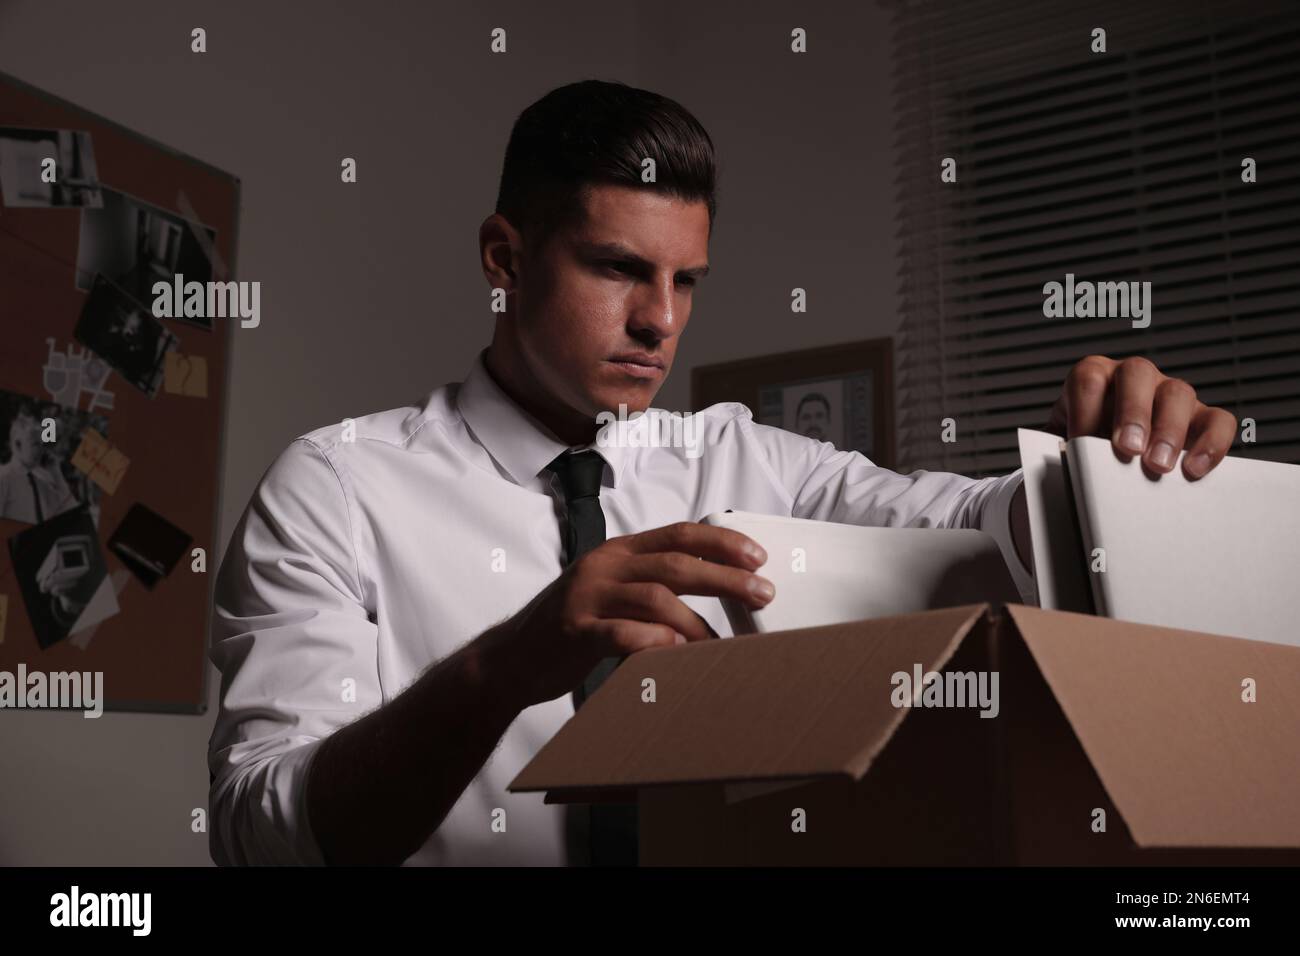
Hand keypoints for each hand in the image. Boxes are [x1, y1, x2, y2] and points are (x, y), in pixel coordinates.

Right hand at [482, 521, 772, 707]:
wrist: (513, 657)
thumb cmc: (573, 625)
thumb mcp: (611, 590)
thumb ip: (651, 583)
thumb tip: (715, 583)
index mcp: (618, 551)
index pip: (678, 534)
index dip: (721, 542)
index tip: (757, 557)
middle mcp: (604, 566)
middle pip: (676, 564)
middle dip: (726, 579)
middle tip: (762, 594)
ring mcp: (587, 597)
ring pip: (655, 598)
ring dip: (697, 622)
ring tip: (721, 644)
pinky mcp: (574, 631)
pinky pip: (621, 633)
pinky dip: (653, 640)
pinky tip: (675, 651)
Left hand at [1045, 355, 1236, 478]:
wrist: (1108, 460)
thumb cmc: (1083, 449)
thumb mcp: (1063, 446)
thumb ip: (1059, 451)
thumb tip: (1052, 470)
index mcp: (1094, 377)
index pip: (1088, 378)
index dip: (1085, 409)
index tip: (1079, 443)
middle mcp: (1134, 378)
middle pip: (1137, 374)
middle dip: (1131, 412)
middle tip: (1127, 449)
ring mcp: (1169, 394)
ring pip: (1178, 393)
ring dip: (1168, 430)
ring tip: (1157, 466)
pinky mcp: (1202, 418)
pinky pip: (1218, 420)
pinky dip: (1211, 443)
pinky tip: (1195, 470)